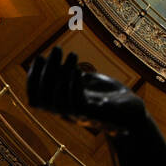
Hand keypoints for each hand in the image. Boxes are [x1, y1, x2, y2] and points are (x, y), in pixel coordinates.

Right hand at [27, 46, 146, 131]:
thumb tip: (53, 59)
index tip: (39, 58)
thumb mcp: (85, 82)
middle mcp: (67, 113)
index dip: (32, 79)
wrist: (132, 112)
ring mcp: (80, 116)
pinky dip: (74, 86)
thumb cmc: (107, 96)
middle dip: (46, 72)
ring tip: (71, 53)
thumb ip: (69, 74)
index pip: (36, 98)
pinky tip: (78, 70)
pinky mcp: (96, 115)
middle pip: (44, 99)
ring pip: (58, 102)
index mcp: (62, 104)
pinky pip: (77, 104)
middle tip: (57, 49)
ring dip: (62, 76)